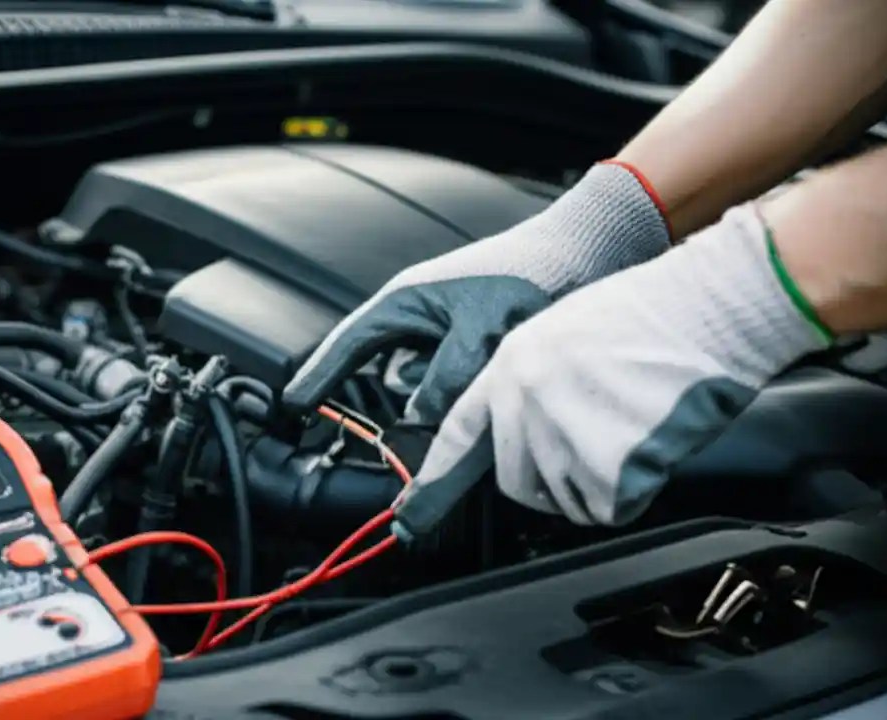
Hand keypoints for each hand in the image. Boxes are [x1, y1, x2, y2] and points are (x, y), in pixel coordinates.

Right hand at [282, 162, 670, 423]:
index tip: (293, 407)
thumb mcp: (483, 330)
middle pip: (386, 376)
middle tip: (408, 434)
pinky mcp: (476, 345)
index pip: (347, 346)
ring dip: (443, 402)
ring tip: (474, 397)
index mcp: (406, 300)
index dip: (318, 380)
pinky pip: (455, 385)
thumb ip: (447, 378)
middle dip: (396, 405)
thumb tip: (421, 418)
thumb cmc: (535, 271)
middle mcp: (421, 316)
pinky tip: (493, 397)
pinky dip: (466, 397)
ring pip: (426, 387)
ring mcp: (448, 332)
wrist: (593, 249)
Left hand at [394, 203, 830, 534]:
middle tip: (596, 458)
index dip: (435, 478)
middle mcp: (526, 400)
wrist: (707, 303)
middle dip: (551, 486)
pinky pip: (612, 507)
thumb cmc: (654, 313)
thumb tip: (528, 429)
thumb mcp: (568, 332)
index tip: (409, 515)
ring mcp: (563, 431)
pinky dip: (636, 490)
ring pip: (568, 500)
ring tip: (633, 432)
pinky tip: (652, 444)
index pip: (458, 431)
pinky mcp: (605, 462)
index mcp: (512, 363)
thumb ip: (536, 381)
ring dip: (601, 483)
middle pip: (517, 484)